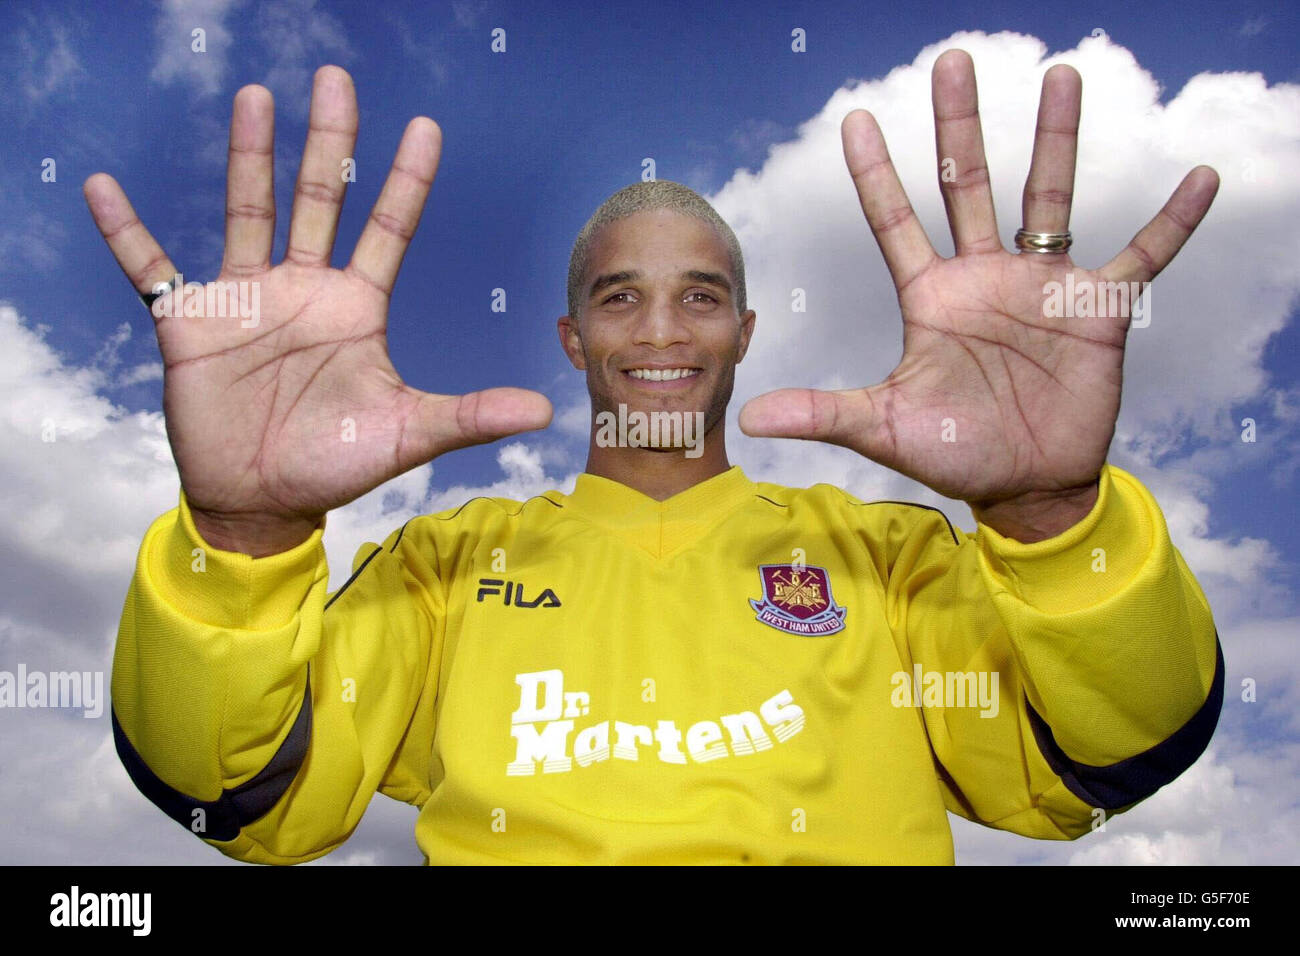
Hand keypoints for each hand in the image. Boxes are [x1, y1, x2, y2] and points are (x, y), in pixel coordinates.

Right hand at [84, 66, 551, 554]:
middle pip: (319, 199)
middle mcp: (303, 289)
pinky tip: (103, 188)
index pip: (387, 229)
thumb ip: (469, 416)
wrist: (262, 500)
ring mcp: (245, 299)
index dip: (406, 180)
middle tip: (336, 79)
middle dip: (328, 141)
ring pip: (248, 212)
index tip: (426, 127)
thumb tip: (544, 413)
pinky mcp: (190, 321)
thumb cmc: (335, 464)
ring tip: (254, 97)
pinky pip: (148, 267)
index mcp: (355, 307)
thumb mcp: (408, 436)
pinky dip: (125, 231)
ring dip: (248, 158)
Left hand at [739, 50, 1217, 538]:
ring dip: (1055, 140)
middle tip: (953, 61)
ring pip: (1048, 198)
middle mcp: (984, 277)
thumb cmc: (955, 453)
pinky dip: (1172, 222)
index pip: (895, 220)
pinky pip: (1143, 254)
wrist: (1026, 485)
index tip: (855, 116)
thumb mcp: (886, 428)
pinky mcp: (1097, 309)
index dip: (874, 171)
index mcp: (932, 297)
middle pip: (969, 184)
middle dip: (959, 125)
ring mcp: (1042, 286)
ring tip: (1061, 75)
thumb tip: (749, 419)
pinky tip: (1200, 180)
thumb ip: (825, 413)